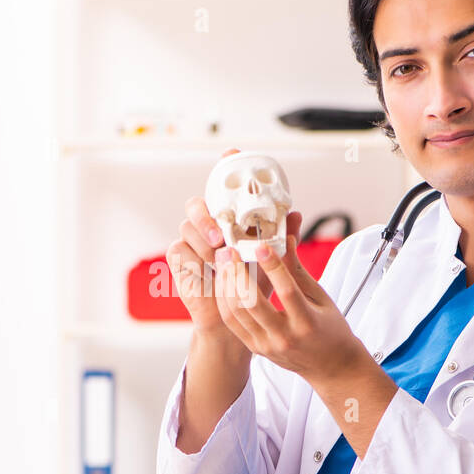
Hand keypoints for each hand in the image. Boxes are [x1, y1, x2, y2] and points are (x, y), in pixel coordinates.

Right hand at [166, 147, 301, 336]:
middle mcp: (207, 225)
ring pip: (187, 228)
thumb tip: (295, 213)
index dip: (224, 167)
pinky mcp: (179, 261)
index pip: (222, 187)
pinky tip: (206, 272)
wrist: (235, 319)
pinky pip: (178, 251)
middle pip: (196, 204)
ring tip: (220, 260)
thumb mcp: (271, 260)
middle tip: (221, 237)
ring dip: (203, 244)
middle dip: (207, 216)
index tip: (231, 154)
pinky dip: (192, 261)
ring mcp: (190, 241)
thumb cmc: (253, 285)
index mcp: (228, 219)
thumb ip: (281, 236)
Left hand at [212, 221, 364, 383]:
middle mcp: (284, 337)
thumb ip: (299, 271)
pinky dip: (224, 299)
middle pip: (252, 303)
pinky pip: (232, 322)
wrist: (330, 366)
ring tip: (224, 262)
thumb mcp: (321, 298)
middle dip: (237, 273)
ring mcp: (266, 345)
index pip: (286, 291)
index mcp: (307, 323)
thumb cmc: (330, 328)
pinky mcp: (255, 348)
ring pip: (236, 312)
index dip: (272, 266)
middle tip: (230, 250)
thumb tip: (285, 238)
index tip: (260, 245)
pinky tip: (223, 281)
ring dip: (226, 284)